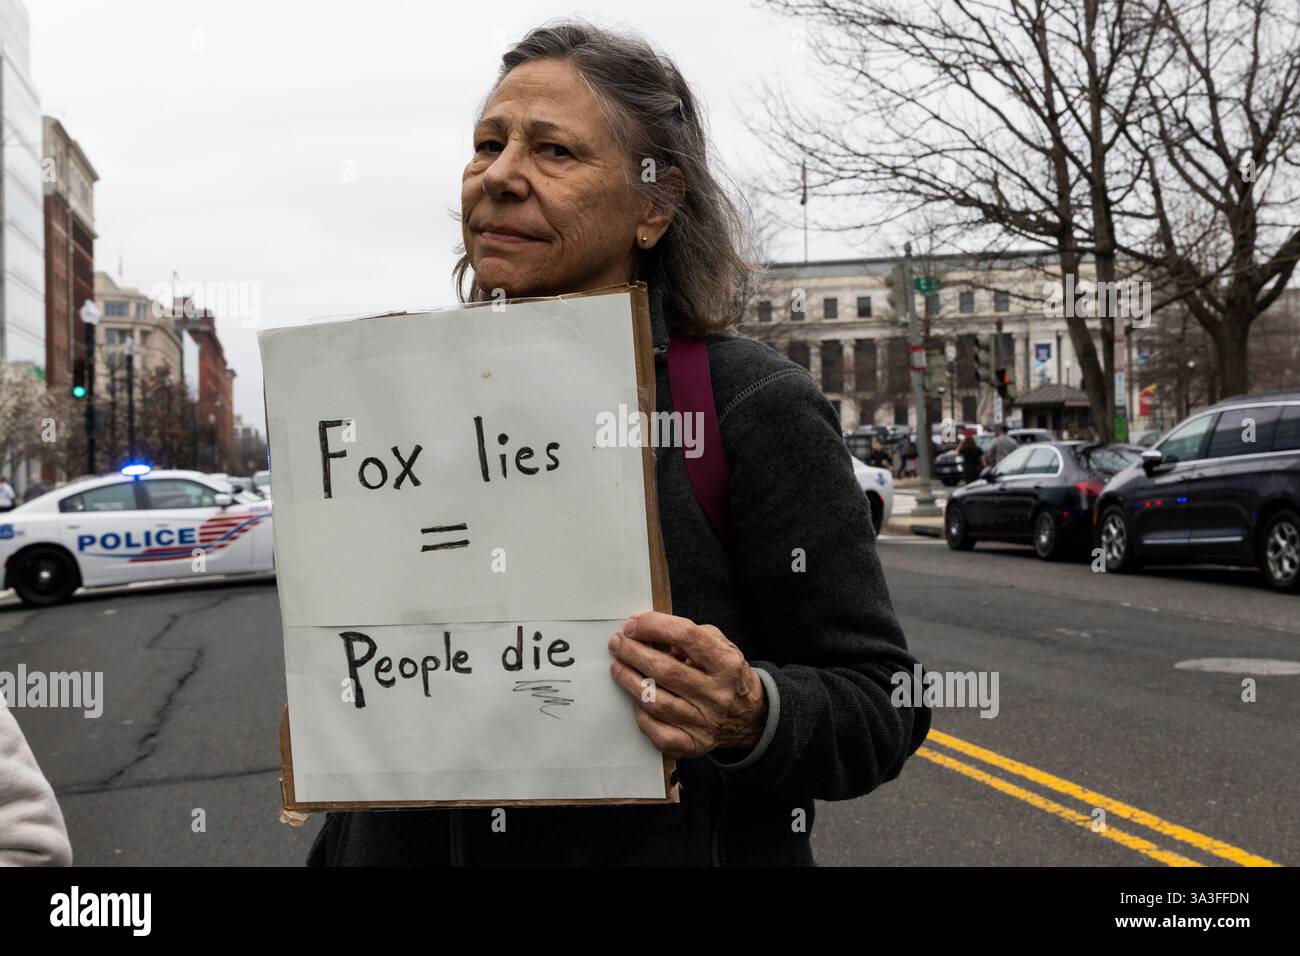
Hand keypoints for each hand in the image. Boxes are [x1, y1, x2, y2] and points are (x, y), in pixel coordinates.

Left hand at [608, 611, 766, 759]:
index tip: (632, 624)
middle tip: (617, 643)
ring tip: (617, 666)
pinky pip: (658, 732)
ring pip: (657, 702)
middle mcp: (717, 695)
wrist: (750, 716)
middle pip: (666, 670)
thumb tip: (649, 633)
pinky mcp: (694, 744)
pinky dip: (641, 714)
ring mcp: (705, 723)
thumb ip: (689, 635)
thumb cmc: (726, 675)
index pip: (686, 636)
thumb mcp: (720, 646)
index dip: (654, 626)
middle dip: (634, 653)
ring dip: (629, 681)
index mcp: (726, 665)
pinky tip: (635, 699)